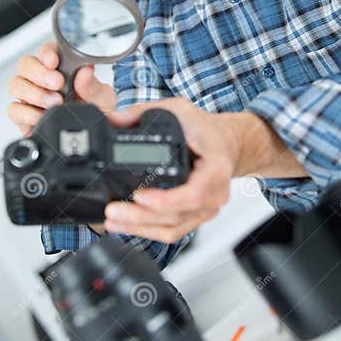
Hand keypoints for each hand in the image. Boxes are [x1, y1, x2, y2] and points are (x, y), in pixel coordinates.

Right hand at [7, 39, 116, 135]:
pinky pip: (14, 109)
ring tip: (54, 102)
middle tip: (57, 83)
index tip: (54, 61)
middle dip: (39, 73)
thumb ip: (93, 86)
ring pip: (16, 84)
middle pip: (25, 64)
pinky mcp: (23, 115)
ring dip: (35, 93)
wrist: (88, 137)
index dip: (47, 53)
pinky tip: (43, 116)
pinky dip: (28, 113)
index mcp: (61, 65)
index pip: (47, 49)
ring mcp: (30, 95)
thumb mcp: (102, 99)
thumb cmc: (93, 111)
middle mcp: (42, 77)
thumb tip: (86, 72)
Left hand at [102, 97, 244, 243]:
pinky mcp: (197, 215)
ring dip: (141, 229)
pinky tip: (129, 226)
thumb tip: (113, 119)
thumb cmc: (206, 129)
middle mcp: (215, 193)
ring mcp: (207, 208)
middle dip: (141, 217)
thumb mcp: (178, 110)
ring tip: (114, 221)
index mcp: (215, 168)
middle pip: (177, 216)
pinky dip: (150, 231)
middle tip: (114, 211)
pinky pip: (175, 231)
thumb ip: (143, 112)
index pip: (193, 193)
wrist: (227, 142)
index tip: (138, 195)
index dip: (164, 200)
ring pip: (173, 228)